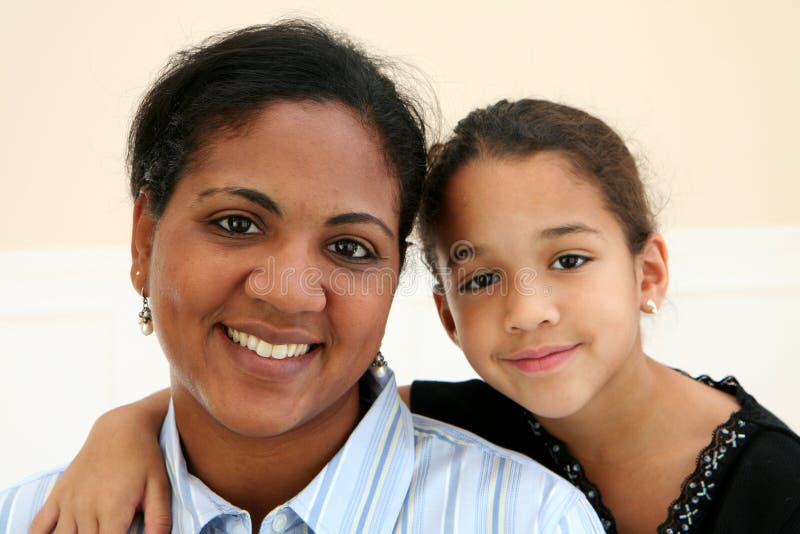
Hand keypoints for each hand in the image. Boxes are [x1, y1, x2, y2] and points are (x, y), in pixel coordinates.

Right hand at [28, 398, 171, 533]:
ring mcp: (68, 502)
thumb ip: (159, 520)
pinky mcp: (58, 496)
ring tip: (88, 533)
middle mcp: (86, 508)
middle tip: (108, 532)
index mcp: (113, 509)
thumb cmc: (143, 458)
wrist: (120, 429)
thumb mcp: (160, 487)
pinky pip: (38, 526)